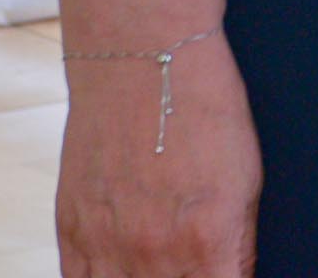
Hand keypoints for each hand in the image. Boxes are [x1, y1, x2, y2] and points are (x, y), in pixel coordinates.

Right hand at [58, 26, 259, 277]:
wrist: (144, 60)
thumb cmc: (205, 107)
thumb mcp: (247, 176)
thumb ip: (238, 243)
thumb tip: (236, 276)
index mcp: (207, 241)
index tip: (226, 276)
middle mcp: (153, 254)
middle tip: (193, 263)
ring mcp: (106, 247)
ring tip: (161, 262)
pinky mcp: (71, 234)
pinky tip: (125, 266)